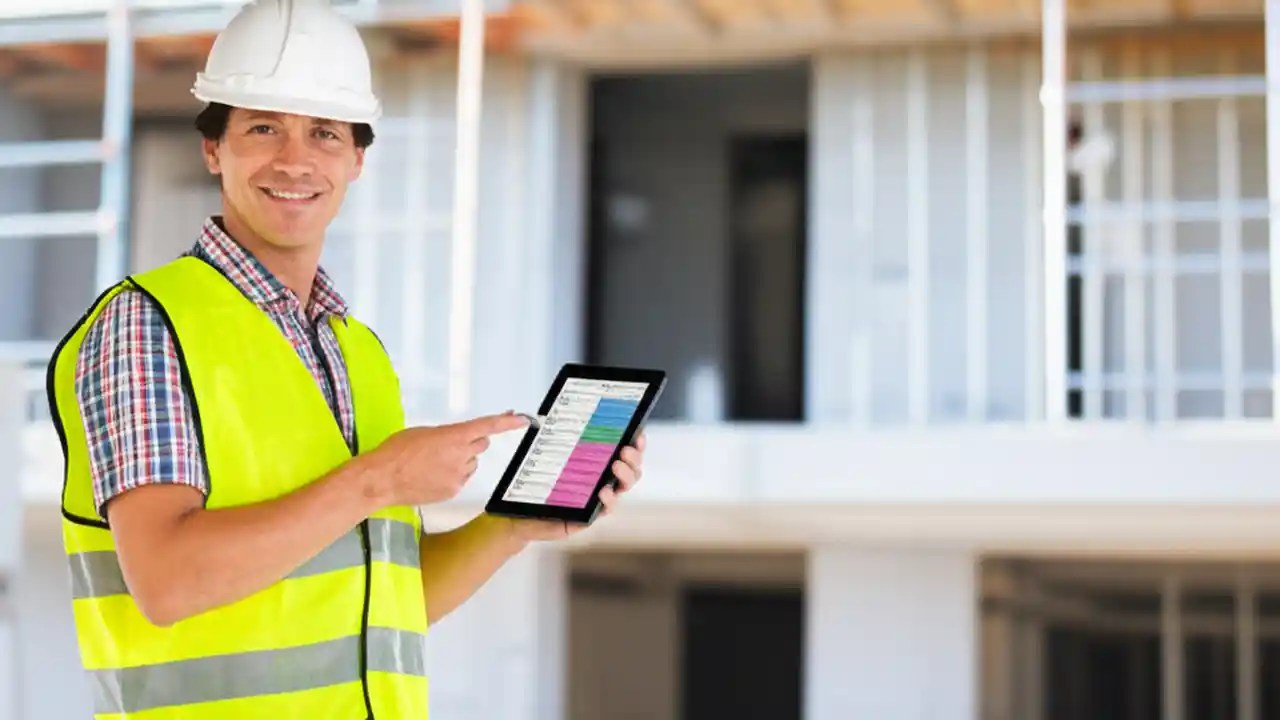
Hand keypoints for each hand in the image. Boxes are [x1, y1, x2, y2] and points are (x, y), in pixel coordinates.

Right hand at [370, 411, 528, 506]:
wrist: (383, 478)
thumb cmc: (397, 452)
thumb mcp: (424, 433)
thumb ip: (446, 435)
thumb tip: (456, 439)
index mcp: (454, 436)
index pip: (488, 426)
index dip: (509, 421)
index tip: (524, 418)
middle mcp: (461, 456)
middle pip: (481, 445)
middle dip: (471, 443)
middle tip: (451, 445)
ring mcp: (459, 476)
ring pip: (471, 464)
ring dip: (461, 461)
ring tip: (434, 463)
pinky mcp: (453, 491)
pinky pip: (461, 479)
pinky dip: (452, 476)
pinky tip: (432, 476)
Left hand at [507, 431, 646, 542]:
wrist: (518, 516)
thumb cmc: (530, 485)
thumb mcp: (533, 455)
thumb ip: (527, 433)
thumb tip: (516, 412)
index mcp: (595, 461)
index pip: (623, 449)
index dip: (635, 441)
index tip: (637, 433)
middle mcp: (600, 478)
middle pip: (631, 468)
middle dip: (634, 457)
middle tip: (625, 450)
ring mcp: (596, 498)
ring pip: (624, 487)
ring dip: (627, 476)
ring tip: (616, 466)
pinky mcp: (589, 515)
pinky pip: (607, 508)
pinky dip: (610, 500)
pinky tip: (603, 491)